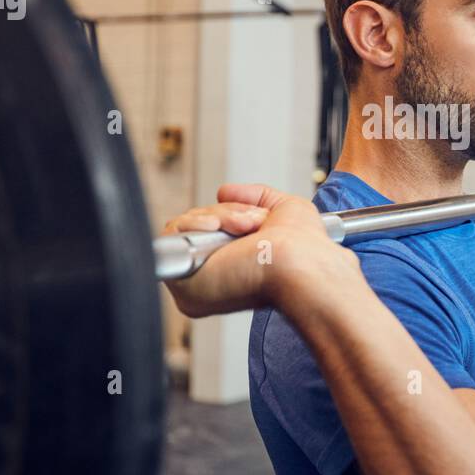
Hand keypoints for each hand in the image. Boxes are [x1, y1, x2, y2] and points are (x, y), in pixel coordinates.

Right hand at [161, 183, 357, 318]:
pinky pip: (171, 236)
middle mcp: (214, 279)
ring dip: (218, 217)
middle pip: (198, 226)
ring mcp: (197, 283)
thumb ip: (253, 198)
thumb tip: (224, 191)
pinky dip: (195, 223)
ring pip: (185, 227)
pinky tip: (218, 229)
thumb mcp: (282, 209)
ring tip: (243, 229)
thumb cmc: (304, 247)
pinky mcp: (182, 282)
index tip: (255, 219)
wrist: (300, 262)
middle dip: (227, 213)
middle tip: (252, 224)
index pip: (213, 231)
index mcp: (236, 269)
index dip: (230, 215)